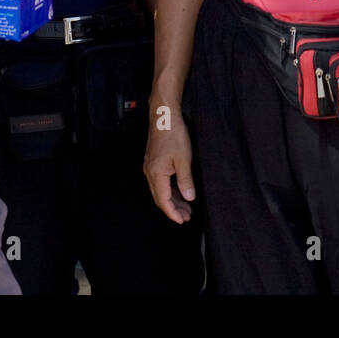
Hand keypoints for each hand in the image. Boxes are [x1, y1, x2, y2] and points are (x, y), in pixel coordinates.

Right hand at [143, 103, 195, 223]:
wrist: (164, 116)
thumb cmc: (174, 135)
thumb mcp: (184, 159)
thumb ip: (186, 181)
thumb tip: (189, 198)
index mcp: (156, 175)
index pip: (163, 201)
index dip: (173, 213)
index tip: (182, 221)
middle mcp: (150, 173)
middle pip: (160, 198)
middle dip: (173, 209)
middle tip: (187, 217)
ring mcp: (150, 167)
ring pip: (160, 190)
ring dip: (172, 199)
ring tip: (186, 207)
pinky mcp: (153, 162)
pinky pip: (160, 181)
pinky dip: (170, 189)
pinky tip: (179, 191)